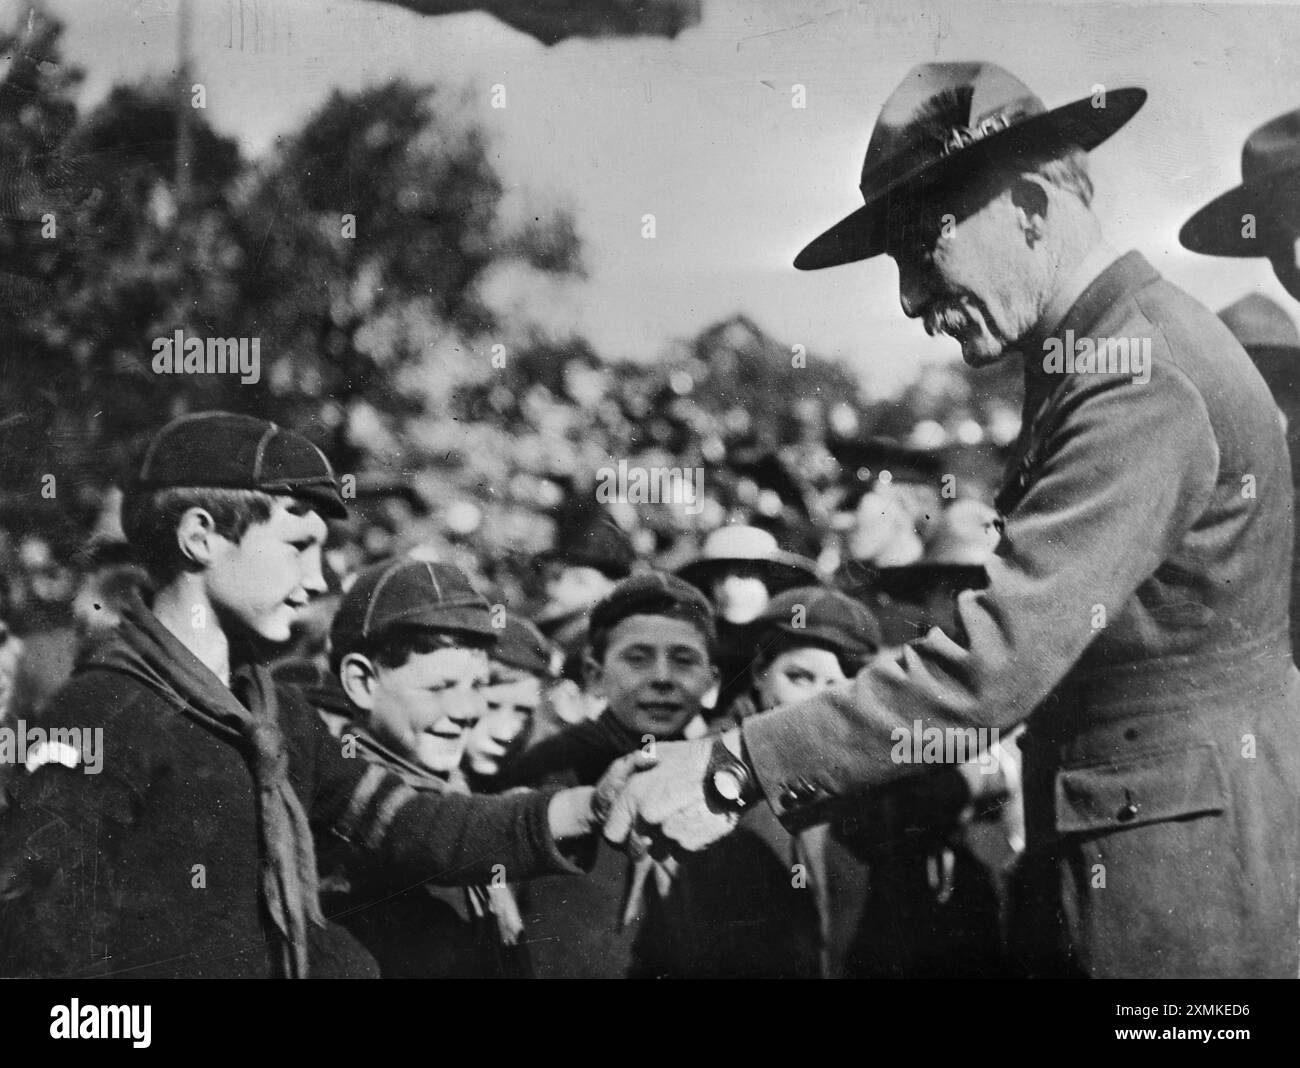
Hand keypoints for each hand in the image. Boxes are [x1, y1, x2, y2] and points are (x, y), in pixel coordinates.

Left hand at [602, 737, 739, 856]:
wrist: (732, 768)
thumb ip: (634, 772)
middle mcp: (648, 816)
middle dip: (645, 841)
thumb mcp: (657, 753)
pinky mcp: (691, 844)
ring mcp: (669, 832)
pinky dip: (687, 844)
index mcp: (634, 794)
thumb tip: (620, 785)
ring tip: (683, 818)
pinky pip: (681, 854)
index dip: (620, 835)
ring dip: (667, 842)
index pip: (611, 834)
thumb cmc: (693, 758)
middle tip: (663, 824)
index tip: (630, 833)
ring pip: (659, 852)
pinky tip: (696, 823)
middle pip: (636, 847)